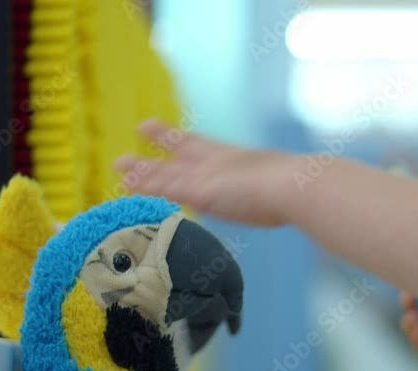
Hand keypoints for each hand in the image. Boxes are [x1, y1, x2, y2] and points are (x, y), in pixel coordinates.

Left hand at [113, 119, 301, 226]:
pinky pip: (166, 188)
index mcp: (238, 160)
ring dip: (143, 169)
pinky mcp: (200, 191)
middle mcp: (219, 164)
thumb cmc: (298, 190)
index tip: (181, 131)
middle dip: (164, 139)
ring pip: (168, 172)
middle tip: (143, 126)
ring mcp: (209, 177)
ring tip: (120, 163)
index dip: (191, 140)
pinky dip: (148, 185)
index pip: (207, 148)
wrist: (296, 187)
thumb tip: (292, 197)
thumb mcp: (280, 189)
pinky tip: (128, 182)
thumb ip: (274, 190)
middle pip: (185, 148)